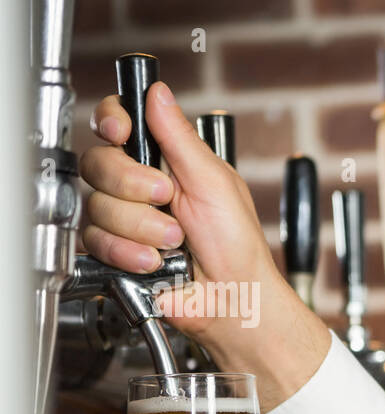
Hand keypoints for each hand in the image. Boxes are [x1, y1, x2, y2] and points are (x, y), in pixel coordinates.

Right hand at [80, 82, 330, 411]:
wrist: (235, 299)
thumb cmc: (238, 248)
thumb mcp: (216, 183)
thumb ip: (181, 138)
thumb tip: (158, 93)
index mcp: (167, 161)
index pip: (119, 122)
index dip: (113, 122)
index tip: (124, 133)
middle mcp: (140, 186)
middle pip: (99, 162)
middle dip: (135, 186)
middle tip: (169, 202)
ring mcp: (125, 219)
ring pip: (96, 204)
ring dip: (141, 227)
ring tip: (174, 241)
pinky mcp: (115, 251)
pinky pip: (96, 241)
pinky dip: (129, 253)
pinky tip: (156, 261)